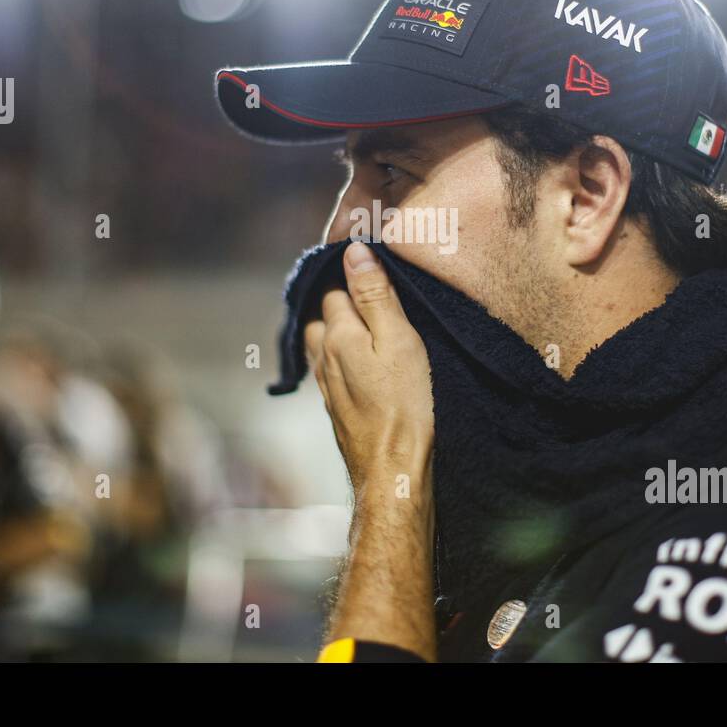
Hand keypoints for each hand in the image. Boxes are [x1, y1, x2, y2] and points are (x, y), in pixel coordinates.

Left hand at [303, 241, 438, 658]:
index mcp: (338, 336)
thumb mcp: (399, 341)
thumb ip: (376, 296)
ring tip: (365, 327)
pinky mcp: (338, 411)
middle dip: (339, 303)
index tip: (375, 272)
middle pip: (321, 317)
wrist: (394, 473)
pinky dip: (343, 360)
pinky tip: (362, 366)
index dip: (353, 277)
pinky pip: (333, 373)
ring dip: (338, 332)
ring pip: (323, 346)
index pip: (334, 290)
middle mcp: (324, 359)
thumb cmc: (405, 406)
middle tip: (371, 296)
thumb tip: (353, 252)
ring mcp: (328, 388)